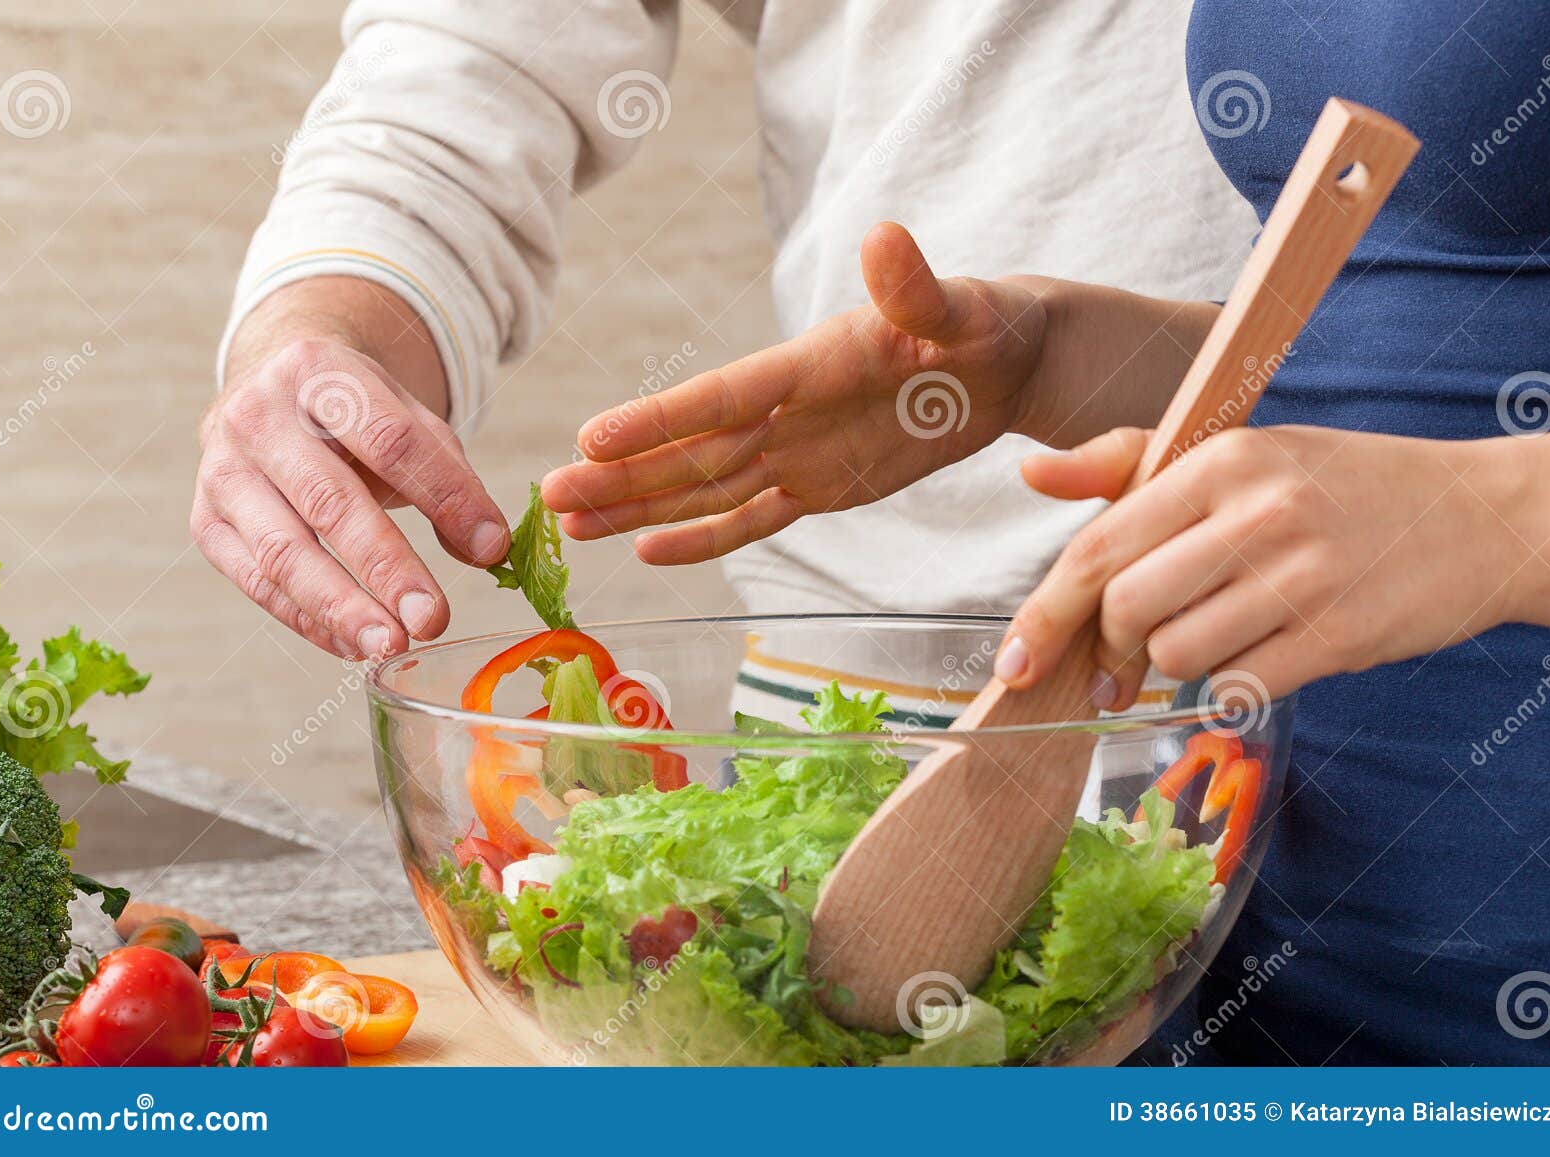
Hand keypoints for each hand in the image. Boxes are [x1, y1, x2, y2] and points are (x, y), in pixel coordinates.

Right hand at [192, 335, 508, 658]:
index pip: (389, 439)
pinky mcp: (206, 520)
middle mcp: (258, 416)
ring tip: (391, 646)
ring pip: (282, 551)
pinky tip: (352, 644)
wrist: (270, 390)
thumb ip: (452, 477)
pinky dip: (307, 620)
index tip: (487, 548)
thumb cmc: (353, 413)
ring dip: (341, 608)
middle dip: (386, 568)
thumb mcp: (409, 419)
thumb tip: (487, 548)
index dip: (442, 495)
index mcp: (319, 372)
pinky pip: (255, 582)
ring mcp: (222, 469)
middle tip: (433, 620)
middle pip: (329, 500)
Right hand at [541, 222, 1050, 563]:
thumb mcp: (964, 309)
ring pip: (704, 487)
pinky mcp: (819, 488)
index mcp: (809, 366)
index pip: (721, 397)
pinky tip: (646, 550)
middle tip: (546, 496)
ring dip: (638, 505)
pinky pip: (753, 519)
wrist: (1003, 364)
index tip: (592, 436)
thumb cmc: (986, 324)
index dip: (658, 420)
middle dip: (619, 474)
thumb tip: (884, 237)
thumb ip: (916, 288)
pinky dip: (702, 537)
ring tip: (570, 524)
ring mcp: (797, 453)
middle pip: (690, 450)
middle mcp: (787, 412)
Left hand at [993, 425, 1529, 706]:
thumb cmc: (1339, 486)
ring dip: (1174, 671)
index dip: (1045, 615)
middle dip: (1112, 652)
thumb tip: (1030, 477)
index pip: (1099, 547)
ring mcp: (1301, 577)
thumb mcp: (1240, 453)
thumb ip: (1129, 466)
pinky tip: (1259, 659)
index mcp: (1219, 463)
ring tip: (1214, 641)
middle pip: (1128, 610)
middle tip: (1125, 664)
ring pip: (1178, 657)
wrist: (1480, 516)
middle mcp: (1257, 514)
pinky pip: (1239, 689)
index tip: (1016, 664)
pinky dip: (1229, 692)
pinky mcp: (1338, 636)